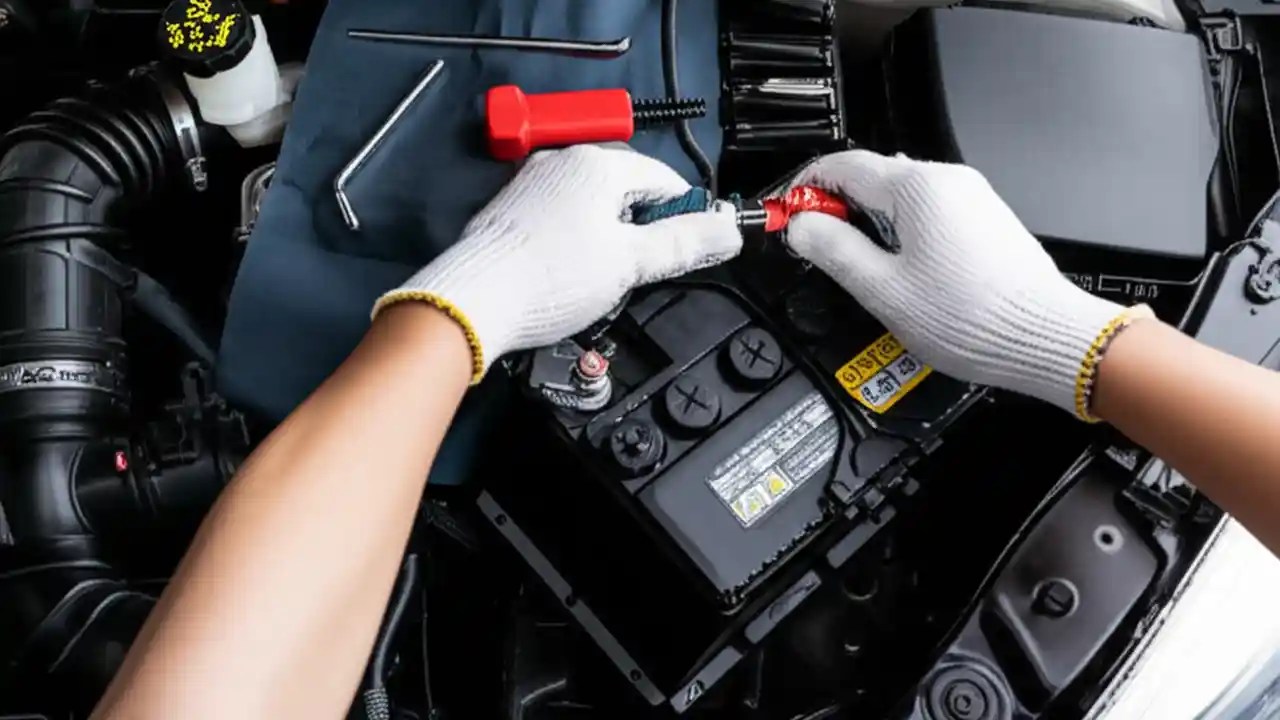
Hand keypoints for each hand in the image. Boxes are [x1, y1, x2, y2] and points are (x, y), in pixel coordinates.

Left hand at [374, 145, 741, 381]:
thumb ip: (684, 244)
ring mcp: (532, 183)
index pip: (663, 178)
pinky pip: (561, 214)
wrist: (474, 300)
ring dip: (608, 235)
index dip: (683, 214)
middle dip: (642, 226)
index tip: (688, 248)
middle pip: (626, 189)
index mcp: (598, 165)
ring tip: (603, 275)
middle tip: (641, 269)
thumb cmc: (552, 278)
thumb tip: (727, 231)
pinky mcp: (512, 209)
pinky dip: (576, 238)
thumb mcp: (631, 264)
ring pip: (592, 203)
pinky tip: (569, 272)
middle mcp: (563, 162)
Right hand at [785, 150, 1143, 418]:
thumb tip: (803, 227)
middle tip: (815, 243)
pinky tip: (899, 267)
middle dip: (837, 205)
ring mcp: (972, 199)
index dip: (806, 186)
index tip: (788, 213)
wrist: (1045, 338)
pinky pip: (930, 212)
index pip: (843, 165)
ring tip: (856, 261)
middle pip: (874, 176)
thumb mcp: (882, 289)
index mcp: (917, 188)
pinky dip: (902, 229)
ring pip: (902, 196)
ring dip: (870, 219)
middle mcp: (948, 181)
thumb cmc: (969, 317)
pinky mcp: (986, 221)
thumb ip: (834, 250)